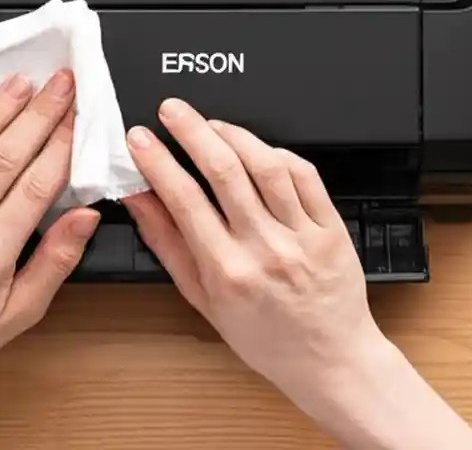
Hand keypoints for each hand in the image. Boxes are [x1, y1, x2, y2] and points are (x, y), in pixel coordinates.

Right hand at [123, 98, 378, 395]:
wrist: (329, 360)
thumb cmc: (266, 337)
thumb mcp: (203, 300)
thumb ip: (169, 245)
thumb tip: (141, 201)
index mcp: (228, 272)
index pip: (185, 200)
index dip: (158, 161)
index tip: (141, 140)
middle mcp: (265, 249)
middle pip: (224, 171)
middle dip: (191, 130)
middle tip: (172, 111)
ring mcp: (301, 236)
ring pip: (266, 166)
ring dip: (234, 134)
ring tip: (211, 122)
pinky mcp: (330, 228)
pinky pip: (305, 176)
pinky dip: (278, 153)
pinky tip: (259, 148)